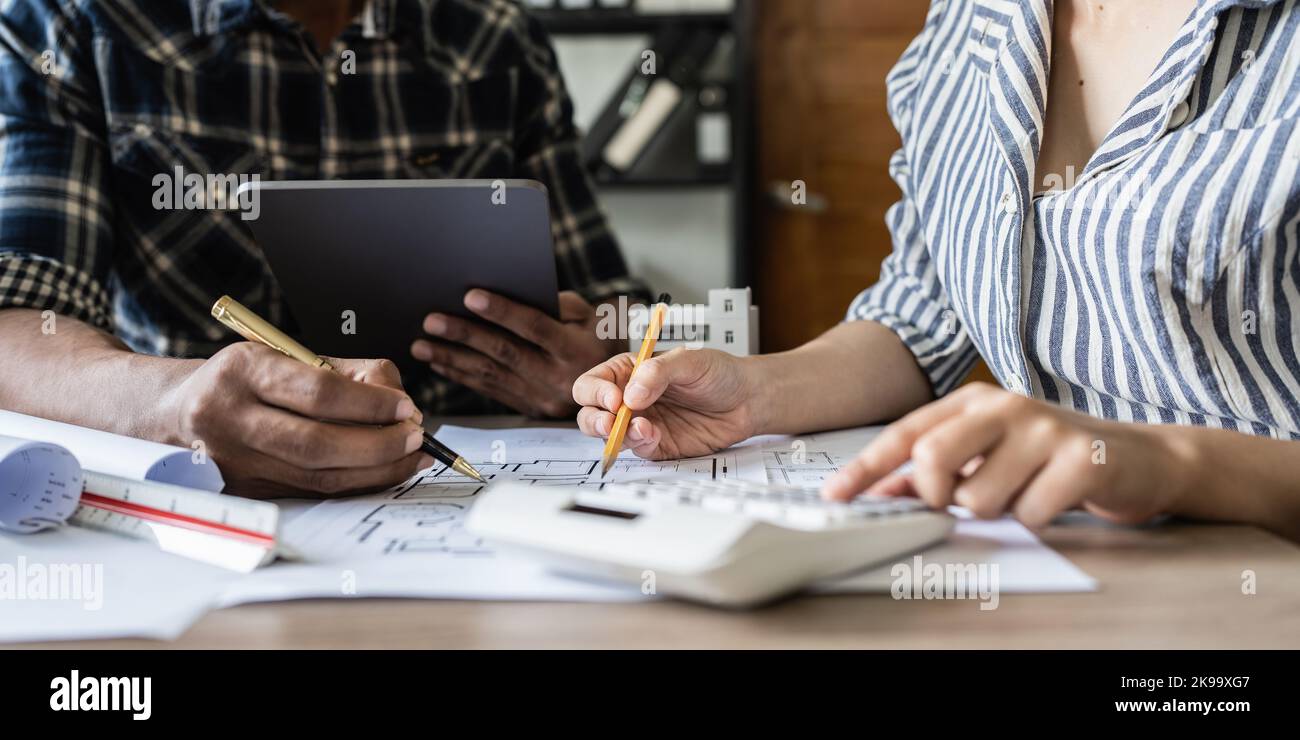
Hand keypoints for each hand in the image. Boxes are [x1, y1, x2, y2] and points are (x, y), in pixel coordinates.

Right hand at [162, 343, 431, 498]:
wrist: (170, 414)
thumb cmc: (242, 381)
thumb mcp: (281, 356)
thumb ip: (343, 373)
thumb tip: (399, 402)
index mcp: (242, 372)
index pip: (318, 393)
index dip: (370, 403)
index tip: (406, 407)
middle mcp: (231, 418)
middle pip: (318, 443)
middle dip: (378, 444)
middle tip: (416, 436)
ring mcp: (235, 462)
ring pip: (318, 477)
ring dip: (376, 470)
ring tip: (411, 456)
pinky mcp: (245, 491)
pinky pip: (312, 491)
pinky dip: (355, 483)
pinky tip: (384, 471)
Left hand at [411, 289, 623, 417]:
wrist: (618, 387)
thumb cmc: (598, 338)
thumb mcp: (589, 316)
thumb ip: (555, 305)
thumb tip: (510, 293)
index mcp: (576, 349)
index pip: (534, 328)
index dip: (502, 311)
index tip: (470, 295)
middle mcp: (559, 378)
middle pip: (504, 353)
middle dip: (464, 335)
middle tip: (432, 320)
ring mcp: (543, 398)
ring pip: (491, 375)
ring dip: (452, 359)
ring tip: (422, 344)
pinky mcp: (530, 410)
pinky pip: (491, 391)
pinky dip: (462, 376)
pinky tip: (440, 363)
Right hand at [572, 348, 758, 458]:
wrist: (748, 400)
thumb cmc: (719, 373)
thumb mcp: (690, 360)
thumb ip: (658, 372)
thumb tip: (632, 394)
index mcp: (630, 372)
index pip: (594, 382)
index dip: (596, 392)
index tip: (614, 398)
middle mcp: (630, 399)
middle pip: (591, 412)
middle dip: (594, 419)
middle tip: (611, 422)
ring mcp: (642, 423)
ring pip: (609, 436)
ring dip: (618, 435)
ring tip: (642, 428)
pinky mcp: (657, 445)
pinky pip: (637, 450)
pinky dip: (640, 445)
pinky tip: (655, 435)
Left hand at [821, 382, 1192, 528]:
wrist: (1140, 457)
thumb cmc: (1049, 459)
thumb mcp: (988, 455)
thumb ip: (935, 470)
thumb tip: (880, 490)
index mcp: (973, 401)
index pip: (905, 434)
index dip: (866, 468)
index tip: (835, 496)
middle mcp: (1004, 405)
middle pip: (932, 458)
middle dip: (936, 494)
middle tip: (957, 503)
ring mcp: (1044, 428)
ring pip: (980, 498)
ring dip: (997, 512)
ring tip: (1025, 493)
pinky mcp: (1079, 458)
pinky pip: (1029, 514)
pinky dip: (1037, 520)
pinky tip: (1057, 499)